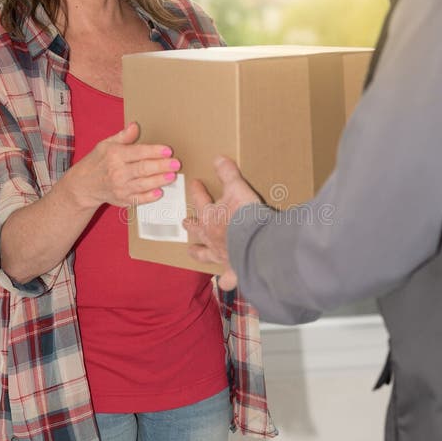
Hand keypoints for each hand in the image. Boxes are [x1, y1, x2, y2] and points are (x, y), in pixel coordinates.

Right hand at [69, 122, 179, 208]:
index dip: (154, 151)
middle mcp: (117, 172)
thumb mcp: (106, 144)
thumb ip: (123, 136)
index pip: (138, 152)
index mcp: (115, 155)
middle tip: (176, 164)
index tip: (168, 150)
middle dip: (161, 166)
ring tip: (172, 176)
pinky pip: (138, 199)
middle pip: (143, 169)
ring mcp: (120, 188)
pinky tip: (159, 192)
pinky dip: (149, 197)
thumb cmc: (98, 161)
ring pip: (143, 184)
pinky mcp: (123, 200)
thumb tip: (135, 125)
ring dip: (159, 180)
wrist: (84, 185)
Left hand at [184, 156, 260, 290]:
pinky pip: (228, 278)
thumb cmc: (246, 216)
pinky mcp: (233, 270)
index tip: (194, 183)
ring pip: (205, 255)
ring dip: (199, 253)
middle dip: (191, 226)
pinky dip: (227, 280)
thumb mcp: (238, 188)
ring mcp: (220, 255)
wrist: (257, 243)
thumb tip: (218, 158)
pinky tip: (226, 283)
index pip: (201, 200)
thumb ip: (228, 173)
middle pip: (197, 231)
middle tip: (185, 222)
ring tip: (193, 253)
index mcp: (210, 217)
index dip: (198, 191)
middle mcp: (211, 238)